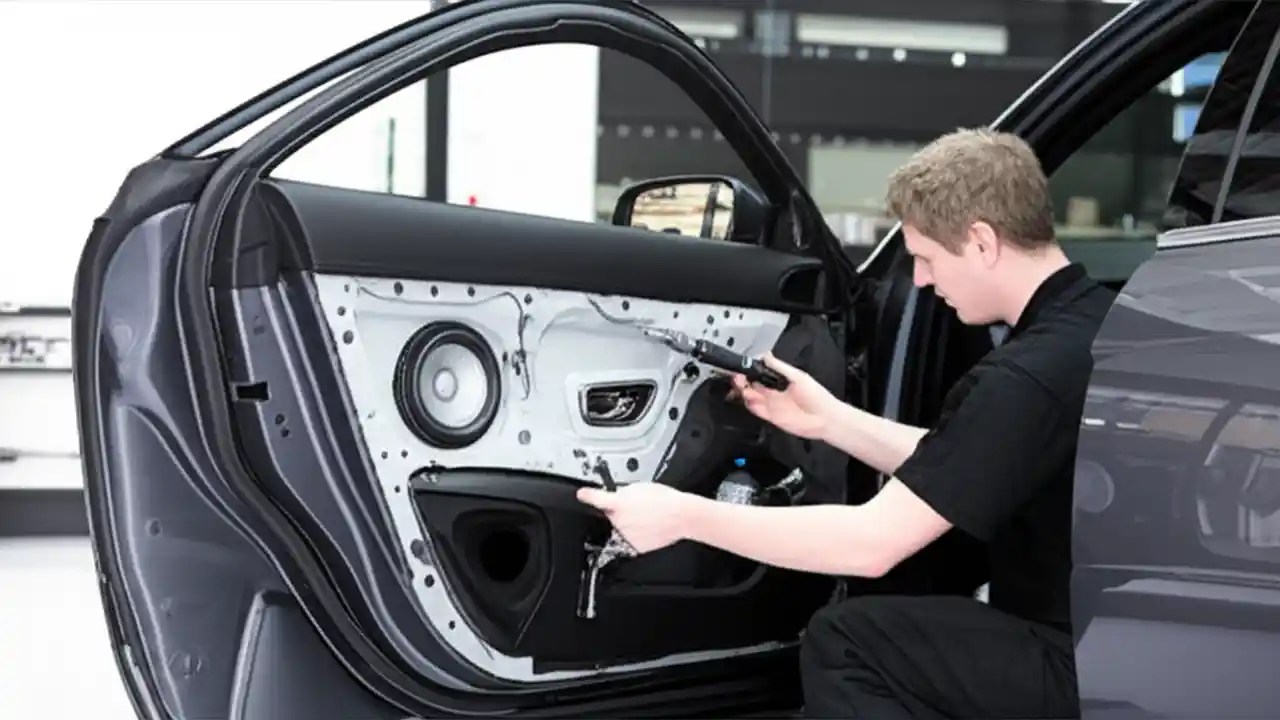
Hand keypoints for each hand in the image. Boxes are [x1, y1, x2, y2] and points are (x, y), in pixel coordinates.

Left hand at [576, 483, 697, 553]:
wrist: (682, 516)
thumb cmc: (665, 500)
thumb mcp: (640, 487)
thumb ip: (622, 493)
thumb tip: (616, 497)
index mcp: (618, 504)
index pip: (595, 499)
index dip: (586, 496)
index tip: (581, 495)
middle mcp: (619, 521)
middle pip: (611, 515)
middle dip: (619, 511)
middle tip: (637, 508)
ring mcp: (626, 535)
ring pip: (621, 528)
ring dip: (629, 523)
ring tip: (647, 518)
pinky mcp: (635, 546)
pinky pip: (630, 539)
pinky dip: (637, 534)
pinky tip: (650, 527)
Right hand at [730, 353, 837, 439]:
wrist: (825, 418)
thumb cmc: (817, 396)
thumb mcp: (798, 376)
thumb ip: (780, 367)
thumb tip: (766, 355)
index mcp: (781, 381)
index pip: (760, 374)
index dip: (750, 371)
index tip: (743, 367)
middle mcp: (774, 393)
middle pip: (752, 386)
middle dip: (743, 381)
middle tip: (738, 377)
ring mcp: (772, 405)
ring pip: (751, 398)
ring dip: (744, 392)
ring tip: (741, 386)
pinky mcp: (771, 417)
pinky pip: (756, 410)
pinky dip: (750, 404)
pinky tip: (748, 398)